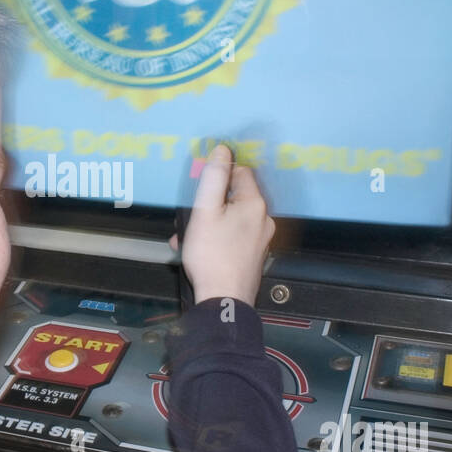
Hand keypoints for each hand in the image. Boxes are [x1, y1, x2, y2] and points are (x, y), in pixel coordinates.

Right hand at [168, 144, 275, 306]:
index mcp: (255, 204)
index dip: (219, 175)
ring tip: (189, 237)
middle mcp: (263, 220)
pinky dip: (216, 238)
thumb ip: (213, 178)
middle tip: (190, 216)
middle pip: (234, 197)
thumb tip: (222, 151)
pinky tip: (198, 250)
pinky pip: (234, 237)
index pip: (240, 172)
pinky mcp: (253, 256)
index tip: (201, 187)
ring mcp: (260, 240)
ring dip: (209, 223)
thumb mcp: (205, 211)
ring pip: (231, 219)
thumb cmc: (212, 257)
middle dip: (209, 204)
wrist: (223, 300)